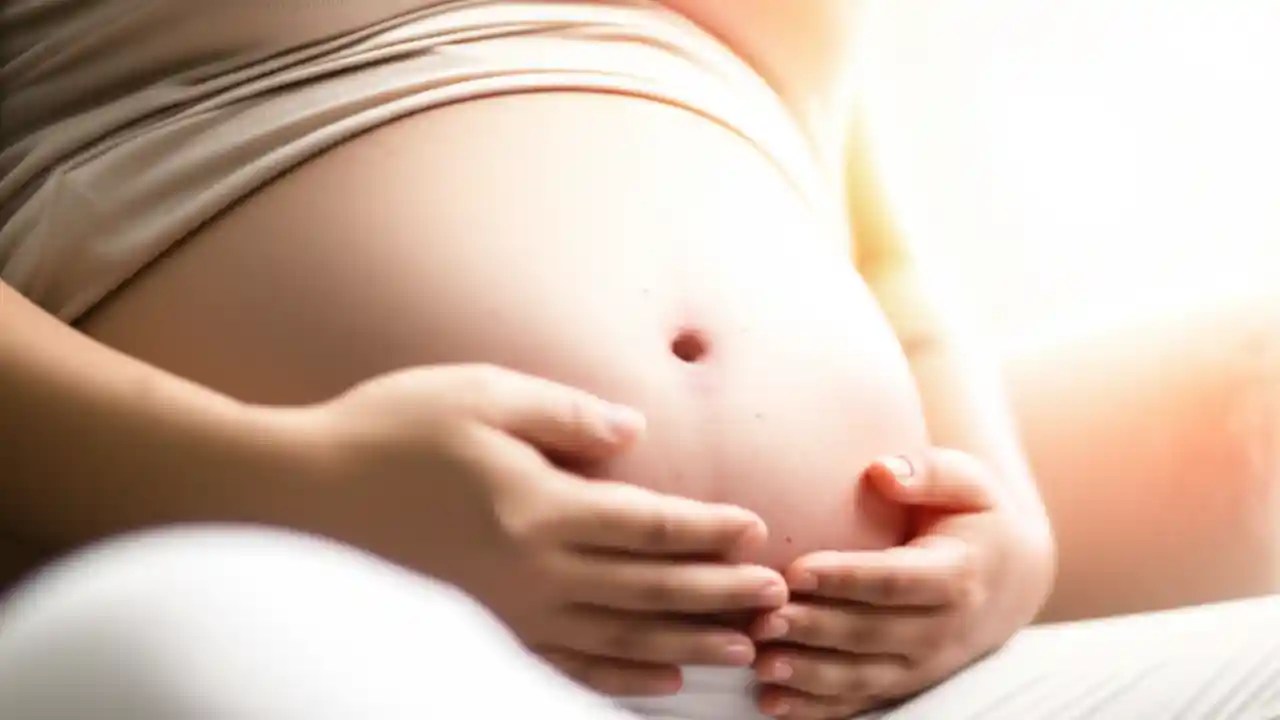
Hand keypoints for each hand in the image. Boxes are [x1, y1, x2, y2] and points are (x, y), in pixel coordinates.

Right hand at [284, 363, 787, 696]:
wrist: (306, 495)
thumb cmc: (393, 431)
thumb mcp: (484, 394)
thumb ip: (567, 416)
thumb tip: (635, 435)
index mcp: (544, 505)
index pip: (651, 524)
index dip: (709, 530)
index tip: (757, 532)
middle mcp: (539, 568)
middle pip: (650, 586)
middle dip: (720, 594)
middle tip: (781, 601)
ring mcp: (513, 609)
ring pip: (622, 634)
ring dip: (689, 642)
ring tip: (744, 649)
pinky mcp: (487, 628)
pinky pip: (568, 663)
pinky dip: (620, 675)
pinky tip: (658, 681)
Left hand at [747, 449, 1054, 718]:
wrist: (1012, 579)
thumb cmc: (975, 518)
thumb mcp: (968, 482)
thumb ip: (927, 472)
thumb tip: (882, 470)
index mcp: (957, 575)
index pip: (894, 580)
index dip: (846, 578)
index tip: (796, 570)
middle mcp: (944, 629)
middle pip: (872, 633)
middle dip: (816, 629)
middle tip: (762, 620)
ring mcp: (925, 665)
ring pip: (864, 677)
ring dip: (810, 675)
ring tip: (761, 663)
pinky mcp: (906, 684)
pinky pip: (860, 702)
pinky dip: (816, 708)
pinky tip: (771, 702)